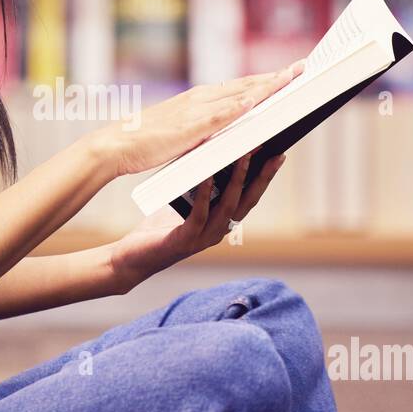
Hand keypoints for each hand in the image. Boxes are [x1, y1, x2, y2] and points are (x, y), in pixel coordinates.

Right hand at [93, 60, 305, 179]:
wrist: (115, 145)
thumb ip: (204, 126)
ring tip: (292, 79)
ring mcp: (196, 111)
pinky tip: (259, 102)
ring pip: (239, 95)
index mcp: (198, 99)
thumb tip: (228, 128)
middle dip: (276, 77)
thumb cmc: (144, 140)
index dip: (266, 79)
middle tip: (302, 67)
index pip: (240, 86)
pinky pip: (221, 116)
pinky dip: (241, 107)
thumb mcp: (181, 129)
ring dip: (267, 86)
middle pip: (246, 85)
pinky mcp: (190, 127)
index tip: (289, 73)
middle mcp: (200, 98)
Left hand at [108, 150, 287, 291]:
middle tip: (274, 153)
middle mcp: (219, 231)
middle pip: (247, 201)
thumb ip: (201, 185)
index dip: (265, 177)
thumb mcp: (185, 202)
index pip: (250, 197)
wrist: (134, 258)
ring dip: (237, 180)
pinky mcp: (185, 240)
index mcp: (222, 222)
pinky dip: (204, 194)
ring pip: (228, 206)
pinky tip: (206, 177)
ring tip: (244, 156)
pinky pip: (199, 214)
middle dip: (262, 177)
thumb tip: (212, 154)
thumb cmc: (160, 229)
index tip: (278, 155)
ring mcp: (204, 237)